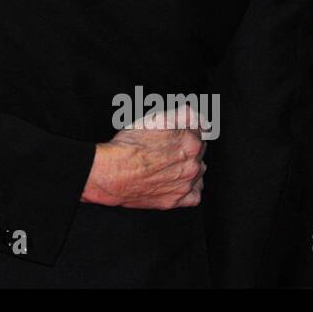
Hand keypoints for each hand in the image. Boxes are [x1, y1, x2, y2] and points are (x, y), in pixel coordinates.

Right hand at [81, 104, 205, 208]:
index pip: (200, 131)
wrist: (112, 173)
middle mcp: (192, 164)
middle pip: (200, 152)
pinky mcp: (176, 200)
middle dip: (189, 147)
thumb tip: (192, 111)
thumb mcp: (153, 120)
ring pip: (199, 173)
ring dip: (191, 167)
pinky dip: (190, 188)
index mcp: (190, 142)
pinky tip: (179, 182)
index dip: (188, 127)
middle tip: (169, 146)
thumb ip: (180, 114)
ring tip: (171, 164)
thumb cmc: (128, 147)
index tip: (181, 128)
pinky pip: (195, 196)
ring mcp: (186, 184)